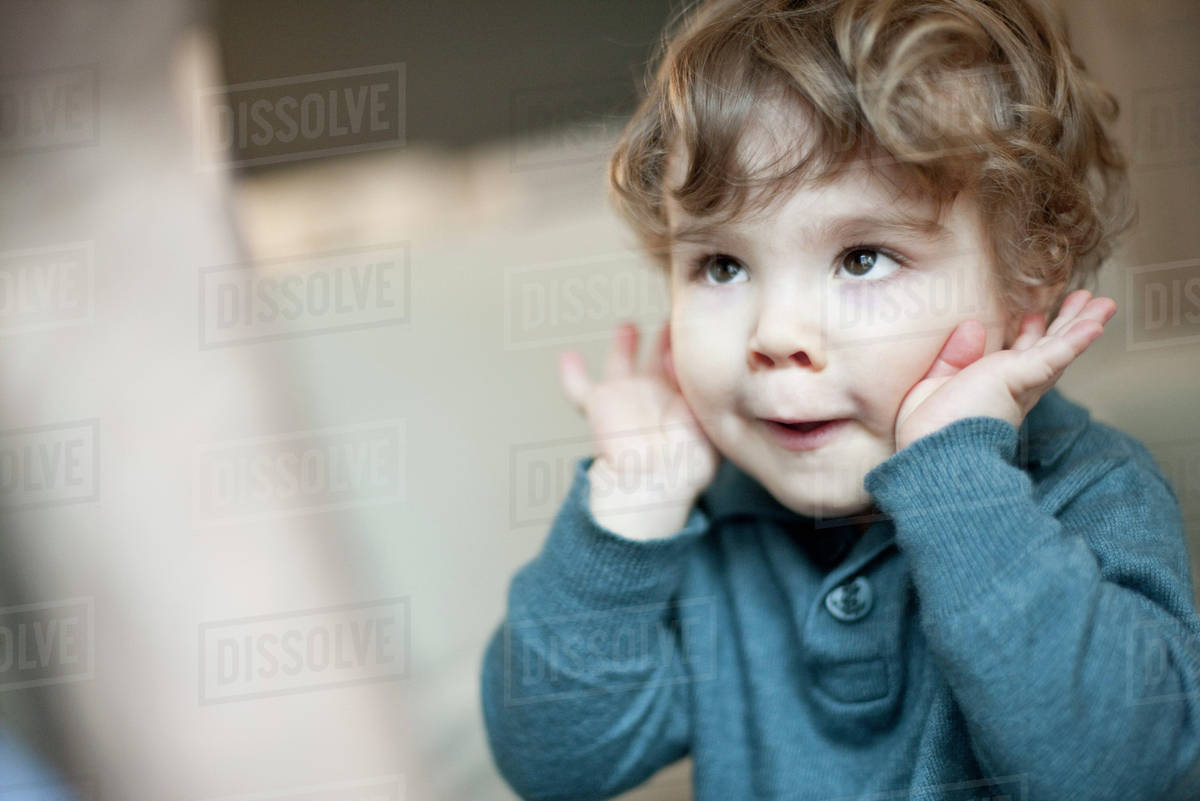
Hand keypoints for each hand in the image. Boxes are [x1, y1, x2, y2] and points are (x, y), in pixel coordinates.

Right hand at [559, 321, 720, 536]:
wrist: (654, 482)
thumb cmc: (687, 462)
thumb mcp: (710, 420)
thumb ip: (699, 389)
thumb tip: (676, 357)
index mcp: (685, 397)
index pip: (689, 365)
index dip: (691, 349)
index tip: (696, 331)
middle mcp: (655, 393)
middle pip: (658, 357)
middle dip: (665, 337)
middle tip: (672, 318)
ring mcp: (625, 396)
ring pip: (621, 362)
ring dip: (623, 343)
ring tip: (627, 326)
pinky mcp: (598, 403)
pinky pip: (578, 385)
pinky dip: (572, 372)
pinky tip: (569, 358)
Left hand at [893, 289, 1116, 452]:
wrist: (931, 455)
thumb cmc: (927, 431)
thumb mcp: (931, 384)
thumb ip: (952, 356)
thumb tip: (973, 326)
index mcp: (992, 393)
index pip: (1018, 360)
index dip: (1030, 336)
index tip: (1034, 315)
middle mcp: (1012, 391)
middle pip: (1049, 352)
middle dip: (1067, 325)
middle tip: (1084, 301)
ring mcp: (1018, 387)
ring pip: (1059, 350)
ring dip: (1083, 324)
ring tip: (1104, 303)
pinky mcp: (1019, 384)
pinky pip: (1054, 358)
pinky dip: (1076, 340)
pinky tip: (1095, 325)